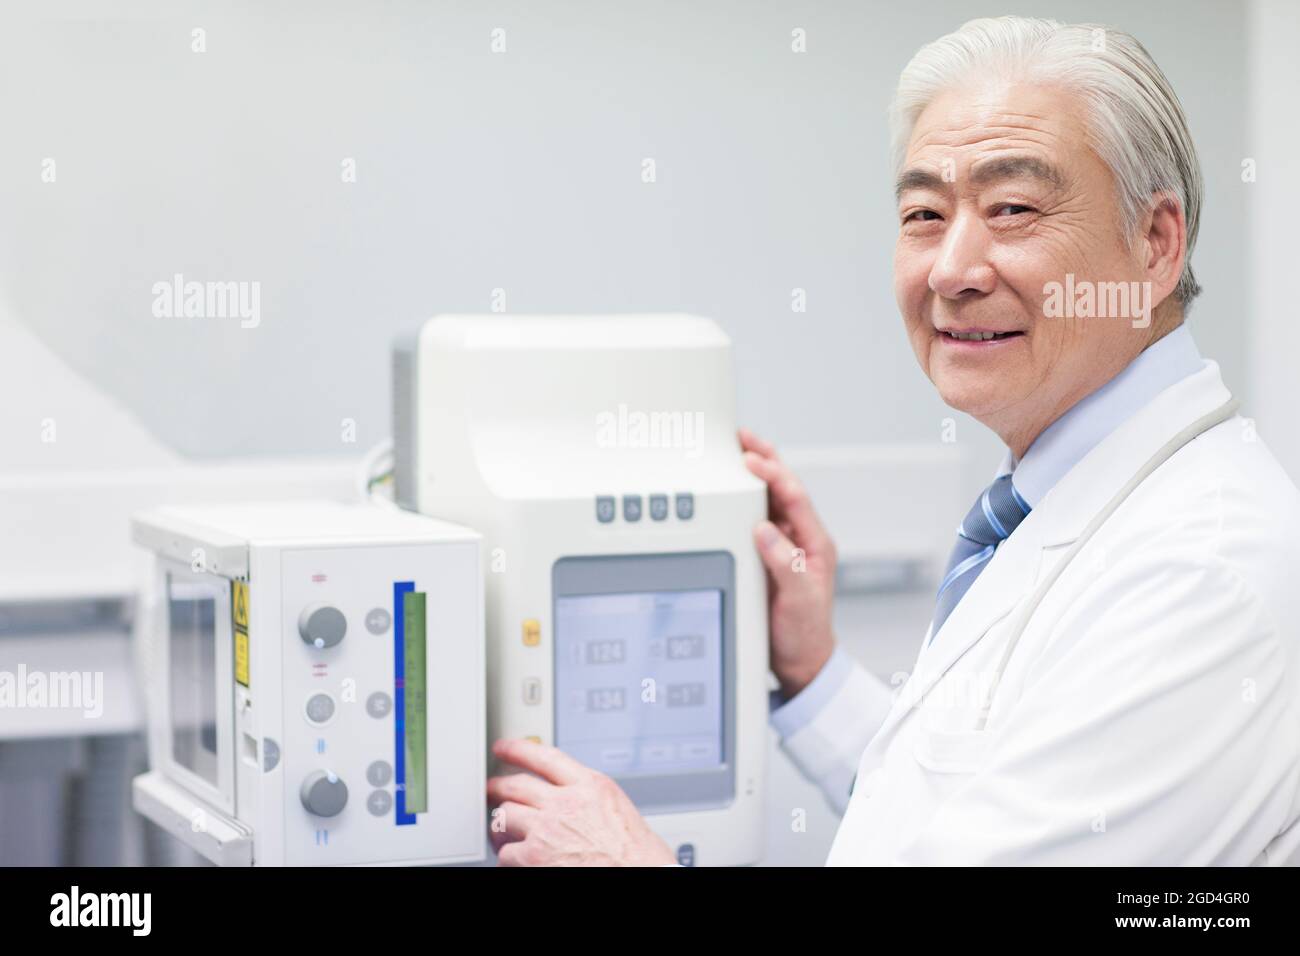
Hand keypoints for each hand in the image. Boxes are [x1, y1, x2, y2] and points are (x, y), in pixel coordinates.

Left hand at [486, 738, 675, 866]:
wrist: (644, 877)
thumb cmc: (639, 857)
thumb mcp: (618, 810)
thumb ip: (590, 799)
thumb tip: (571, 799)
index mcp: (592, 786)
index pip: (545, 757)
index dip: (518, 749)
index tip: (505, 747)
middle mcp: (566, 803)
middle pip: (517, 784)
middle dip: (497, 786)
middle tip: (490, 788)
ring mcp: (547, 830)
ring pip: (505, 816)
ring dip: (501, 825)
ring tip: (501, 831)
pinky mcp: (534, 858)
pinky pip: (506, 853)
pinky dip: (507, 858)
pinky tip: (515, 860)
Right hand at [739, 427, 837, 697]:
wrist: (800, 661)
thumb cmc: (804, 633)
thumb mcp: (798, 601)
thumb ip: (784, 564)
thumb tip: (764, 530)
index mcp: (814, 543)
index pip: (795, 498)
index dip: (774, 475)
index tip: (751, 459)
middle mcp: (800, 538)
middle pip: (783, 489)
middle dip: (765, 459)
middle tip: (742, 436)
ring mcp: (784, 545)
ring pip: (769, 499)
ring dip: (753, 474)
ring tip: (734, 450)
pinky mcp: (767, 554)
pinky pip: (755, 517)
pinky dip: (742, 498)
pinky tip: (728, 488)